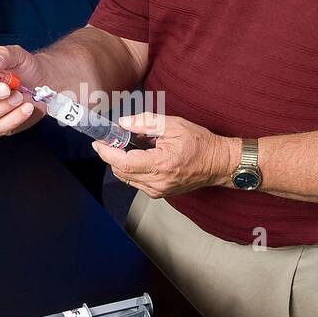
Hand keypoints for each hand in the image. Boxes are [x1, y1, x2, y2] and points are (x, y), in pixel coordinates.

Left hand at [93, 110, 240, 197]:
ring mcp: (159, 190)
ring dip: (123, 163)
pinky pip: (137, 182)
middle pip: (122, 172)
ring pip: (127, 178)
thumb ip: (146, 123)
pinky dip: (133, 169)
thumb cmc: (200, 143)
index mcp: (162, 164)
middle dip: (112, 156)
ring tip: (133, 147)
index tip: (99, 143)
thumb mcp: (174, 125)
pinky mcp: (159, 193)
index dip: (107, 153)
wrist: (218, 163)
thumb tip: (123, 123)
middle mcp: (158, 181)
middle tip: (113, 140)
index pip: (124, 162)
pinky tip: (142, 157)